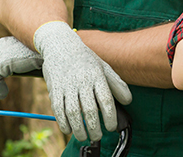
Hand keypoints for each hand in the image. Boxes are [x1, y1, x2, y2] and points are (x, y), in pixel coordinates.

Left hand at [0, 36, 42, 99]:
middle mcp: (0, 46)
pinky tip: (4, 93)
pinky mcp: (4, 62)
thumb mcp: (25, 56)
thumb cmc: (43, 54)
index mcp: (3, 44)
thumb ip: (14, 61)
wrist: (52, 48)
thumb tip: (5, 73)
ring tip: (2, 94)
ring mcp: (1, 53)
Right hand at [32, 21, 131, 141]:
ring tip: (84, 136)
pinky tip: (69, 129)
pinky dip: (63, 122)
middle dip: (94, 128)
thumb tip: (128, 101)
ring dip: (78, 129)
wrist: (60, 46)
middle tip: (98, 136)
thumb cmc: (85, 59)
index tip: (111, 127)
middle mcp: (82, 81)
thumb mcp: (104, 67)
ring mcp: (67, 85)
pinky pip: (58, 109)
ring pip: (73, 112)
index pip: (105, 99)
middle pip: (89, 109)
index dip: (110, 116)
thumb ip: (117, 84)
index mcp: (96, 75)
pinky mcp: (54, 89)